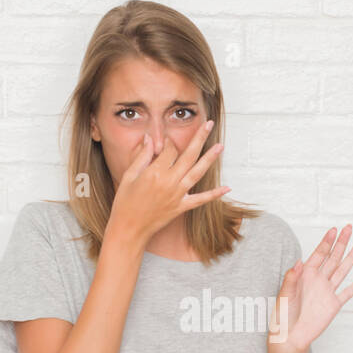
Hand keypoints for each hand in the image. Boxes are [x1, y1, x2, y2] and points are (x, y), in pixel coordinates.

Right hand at [105, 120, 229, 246]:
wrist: (129, 228)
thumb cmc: (125, 201)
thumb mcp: (130, 175)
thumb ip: (142, 156)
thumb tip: (149, 138)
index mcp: (155, 172)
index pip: (170, 150)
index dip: (170, 142)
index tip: (168, 140)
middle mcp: (169, 182)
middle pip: (188, 155)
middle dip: (199, 138)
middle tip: (208, 124)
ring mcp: (177, 195)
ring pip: (197, 172)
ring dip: (210, 158)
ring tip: (220, 146)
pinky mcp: (181, 207)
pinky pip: (201, 199)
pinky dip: (214, 194)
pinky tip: (227, 188)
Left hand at [270, 223, 352, 352]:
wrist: (290, 336)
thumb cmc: (283, 316)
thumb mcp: (284, 295)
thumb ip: (291, 279)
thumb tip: (298, 262)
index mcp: (305, 275)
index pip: (319, 254)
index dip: (326, 242)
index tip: (334, 229)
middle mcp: (318, 281)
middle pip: (332, 258)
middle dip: (341, 243)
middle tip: (349, 228)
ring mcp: (327, 292)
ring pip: (342, 271)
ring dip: (351, 258)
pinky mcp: (333, 305)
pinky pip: (348, 292)